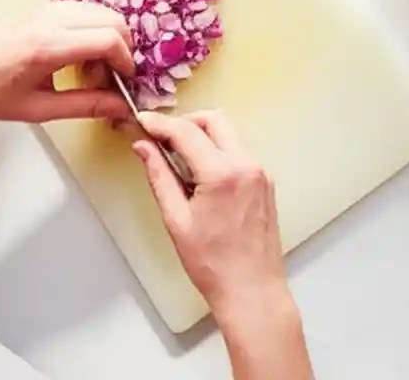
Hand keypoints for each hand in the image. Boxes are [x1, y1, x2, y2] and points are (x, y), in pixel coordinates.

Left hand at [0, 2, 133, 121]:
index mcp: (48, 46)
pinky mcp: (43, 8)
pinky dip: (94, 27)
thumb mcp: (38, 108)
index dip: (126, 61)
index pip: (109, 40)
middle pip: (112, 20)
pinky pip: (84, 10)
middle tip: (111, 73)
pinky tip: (80, 51)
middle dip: (123, 47)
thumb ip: (85, 106)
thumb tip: (120, 106)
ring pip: (101, 11)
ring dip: (109, 36)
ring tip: (93, 64)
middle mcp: (50, 21)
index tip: (123, 79)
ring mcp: (46, 9)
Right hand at [134, 110, 311, 379]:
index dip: (160, 124)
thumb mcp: (176, 219)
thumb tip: (144, 148)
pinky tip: (201, 175)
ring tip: (178, 161)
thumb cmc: (213, 263)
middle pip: (216, 120)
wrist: (251, 288)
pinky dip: (219, 152)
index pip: (187, 132)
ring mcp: (262, 173)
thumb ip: (159, 177)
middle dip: (186, 122)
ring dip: (204, 137)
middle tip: (161, 139)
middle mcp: (248, 166)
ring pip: (231, 134)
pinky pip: (240, 153)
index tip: (142, 122)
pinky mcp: (266, 183)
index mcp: (224, 174)